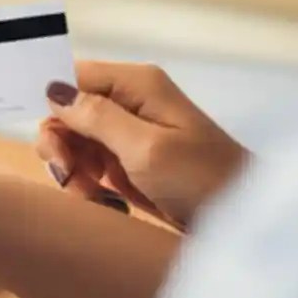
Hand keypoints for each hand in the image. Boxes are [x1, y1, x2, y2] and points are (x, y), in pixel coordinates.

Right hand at [37, 61, 248, 228]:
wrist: (247, 223)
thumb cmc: (203, 181)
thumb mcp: (146, 149)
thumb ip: (97, 117)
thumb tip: (54, 89)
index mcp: (137, 84)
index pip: (73, 75)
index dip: (51, 102)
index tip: (50, 140)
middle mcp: (132, 101)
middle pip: (68, 110)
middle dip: (61, 144)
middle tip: (69, 175)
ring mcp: (131, 133)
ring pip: (75, 140)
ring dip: (72, 169)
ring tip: (90, 195)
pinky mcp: (133, 162)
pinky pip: (91, 164)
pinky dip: (86, 183)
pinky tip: (100, 201)